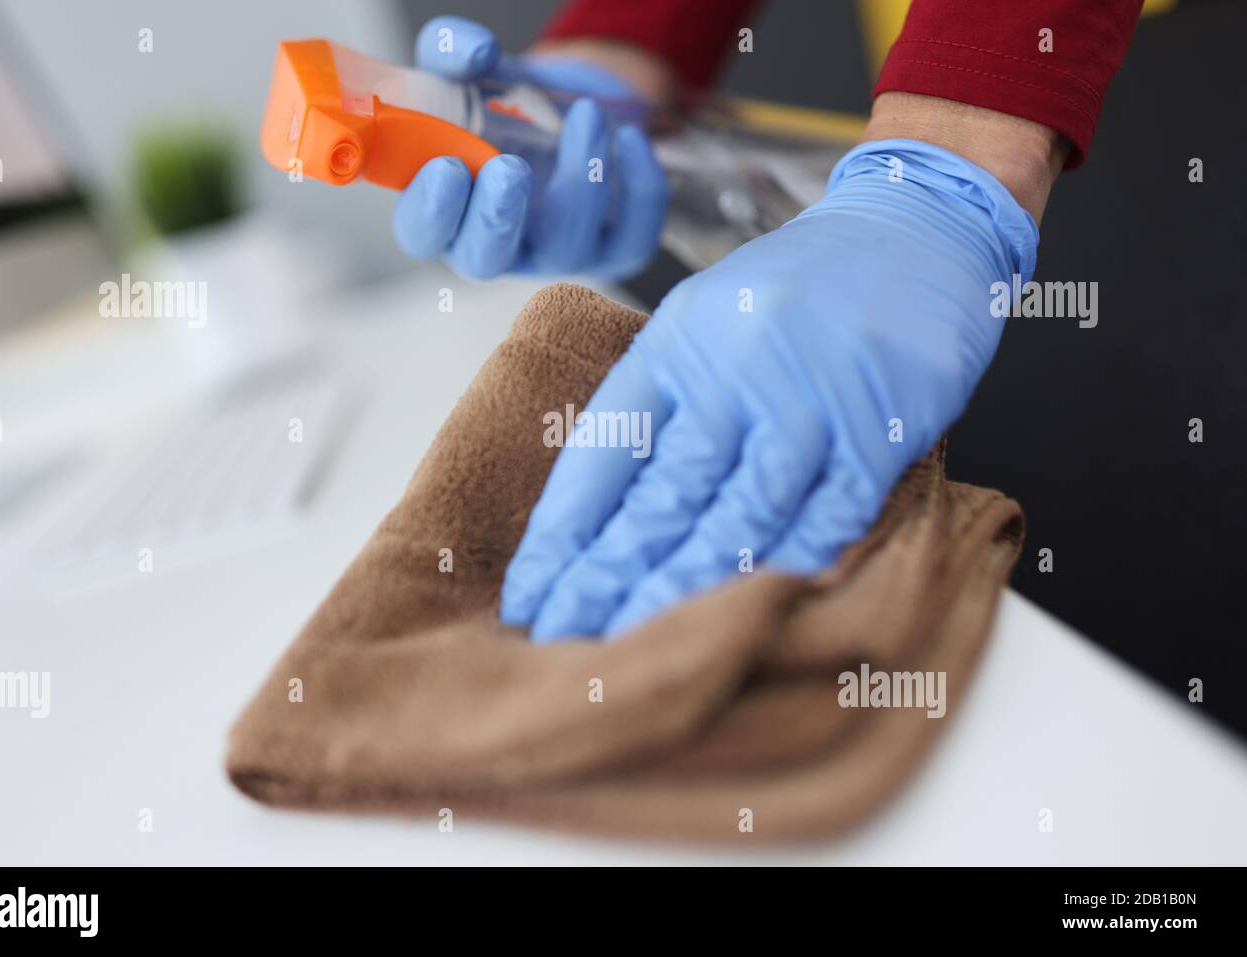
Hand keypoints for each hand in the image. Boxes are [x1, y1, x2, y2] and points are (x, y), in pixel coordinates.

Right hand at [392, 16, 667, 279]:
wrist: (575, 103)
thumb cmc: (508, 97)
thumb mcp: (471, 67)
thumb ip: (453, 52)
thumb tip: (475, 52)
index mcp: (445, 209)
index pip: (423, 233)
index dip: (432, 211)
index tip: (448, 167)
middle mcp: (496, 244)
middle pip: (486, 260)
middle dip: (498, 218)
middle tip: (511, 167)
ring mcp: (555, 255)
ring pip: (565, 246)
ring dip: (579, 178)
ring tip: (587, 114)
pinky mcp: (613, 251)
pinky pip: (631, 239)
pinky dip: (638, 187)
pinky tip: (630, 139)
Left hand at [499, 138, 1039, 640]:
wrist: (916, 226)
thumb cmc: (799, 287)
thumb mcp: (706, 320)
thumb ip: (663, 403)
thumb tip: (605, 511)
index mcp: (679, 344)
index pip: (605, 450)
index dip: (564, 531)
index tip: (534, 591)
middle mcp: (735, 370)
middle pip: (663, 493)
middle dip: (609, 576)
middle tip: (566, 639)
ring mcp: (810, 398)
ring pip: (739, 514)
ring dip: (684, 589)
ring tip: (636, 644)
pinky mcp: (882, 426)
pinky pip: (828, 516)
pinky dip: (785, 569)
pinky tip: (743, 615)